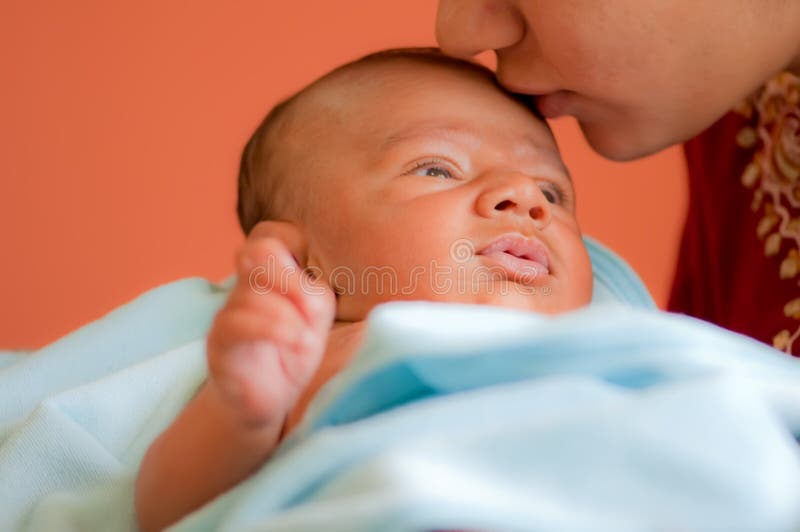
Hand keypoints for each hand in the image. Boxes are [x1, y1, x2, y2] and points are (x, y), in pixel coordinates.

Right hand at [205, 222, 335, 428]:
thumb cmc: (293, 353)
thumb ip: (314, 293)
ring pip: (254, 291)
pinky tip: (296, 344)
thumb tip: (305, 283)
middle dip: (295, 281)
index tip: (315, 283)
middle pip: (261, 249)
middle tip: (314, 313)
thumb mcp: (316, 319)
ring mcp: (227, 310)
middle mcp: (244, 285)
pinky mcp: (217, 341)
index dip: (296, 246)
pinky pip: (237, 322)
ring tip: (305, 342)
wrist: (267, 400)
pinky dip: (274, 330)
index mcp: (269, 274)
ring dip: (290, 317)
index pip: (270, 236)